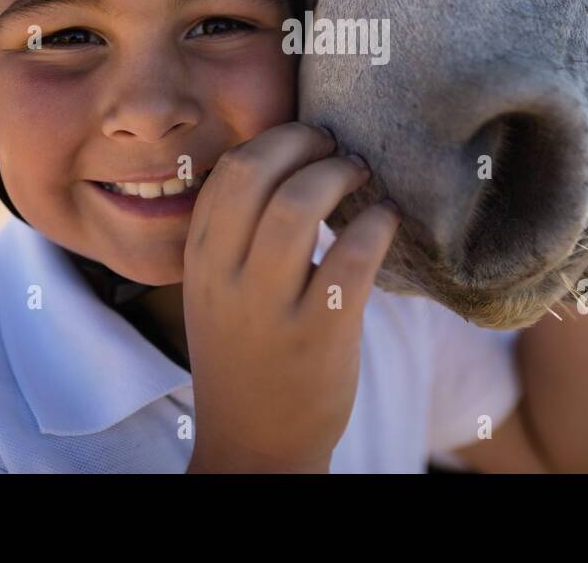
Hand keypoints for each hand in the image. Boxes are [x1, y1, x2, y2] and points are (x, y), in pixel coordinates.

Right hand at [182, 122, 398, 472]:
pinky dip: (376, 223)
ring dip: (339, 174)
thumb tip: (286, 160)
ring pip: (298, 205)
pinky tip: (386, 218)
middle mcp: (227, 278)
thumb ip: (234, 233)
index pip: (229, 171)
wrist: (253, 446)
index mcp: (201, 260)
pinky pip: (352, 256)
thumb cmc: (245, 355)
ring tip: (362, 175)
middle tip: (338, 147)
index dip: (274, 140)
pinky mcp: (320, 334)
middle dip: (305, 143)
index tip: (307, 141)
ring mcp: (270, 307)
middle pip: (258, 172)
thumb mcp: (215, 291)